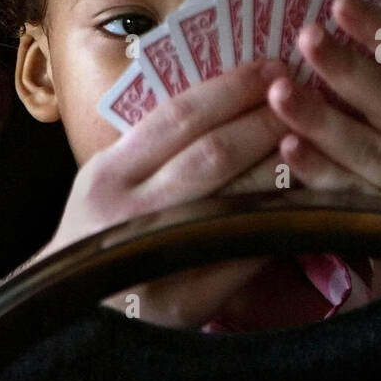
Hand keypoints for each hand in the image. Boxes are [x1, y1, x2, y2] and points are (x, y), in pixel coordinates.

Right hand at [42, 57, 295, 325]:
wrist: (68, 313)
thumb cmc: (100, 232)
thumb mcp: (110, 181)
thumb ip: (156, 148)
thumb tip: (230, 98)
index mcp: (109, 173)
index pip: (177, 116)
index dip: (231, 88)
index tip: (271, 67)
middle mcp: (129, 212)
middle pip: (211, 154)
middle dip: (265, 121)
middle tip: (307, 96)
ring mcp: (156, 258)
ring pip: (233, 200)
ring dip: (280, 168)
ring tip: (312, 141)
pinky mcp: (185, 301)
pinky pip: (242, 254)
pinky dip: (275, 225)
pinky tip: (304, 205)